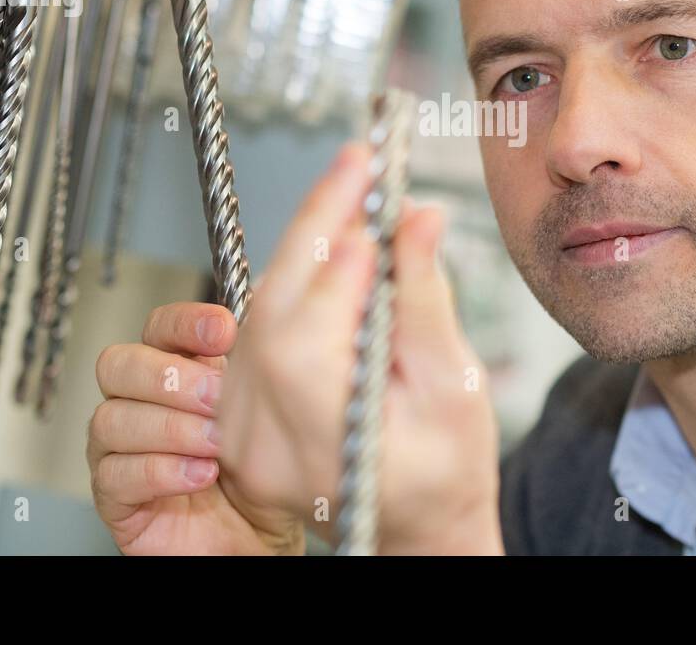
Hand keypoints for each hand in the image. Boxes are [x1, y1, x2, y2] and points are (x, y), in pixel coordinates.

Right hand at [88, 301, 303, 554]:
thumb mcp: (269, 408)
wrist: (263, 536)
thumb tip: (264, 309)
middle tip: (218, 397)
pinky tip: (201, 474)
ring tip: (217, 445)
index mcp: (175, 370)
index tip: (223, 331)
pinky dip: (161, 470)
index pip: (159, 327)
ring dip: (172, 428)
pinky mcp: (114, 498)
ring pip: (112, 419)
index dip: (185, 323)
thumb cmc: (262, 472)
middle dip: (170, 378)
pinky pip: (113, 474)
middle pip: (118, 364)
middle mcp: (139, 403)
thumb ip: (256, 359)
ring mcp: (119, 450)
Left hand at [218, 142, 503, 553]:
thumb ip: (424, 298)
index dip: (338, 240)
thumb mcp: (454, 384)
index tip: (367, 177)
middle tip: (356, 166)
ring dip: (304, 252)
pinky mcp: (240, 415)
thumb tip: (415, 219)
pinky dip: (292, 287)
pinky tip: (329, 259)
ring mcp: (244, 429)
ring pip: (261, 310)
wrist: (419, 529)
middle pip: (274, 301)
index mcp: (321, 429)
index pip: (312, 314)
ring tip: (353, 205)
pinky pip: (258, 331)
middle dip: (316, 224)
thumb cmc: (447, 471)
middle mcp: (266, 434)